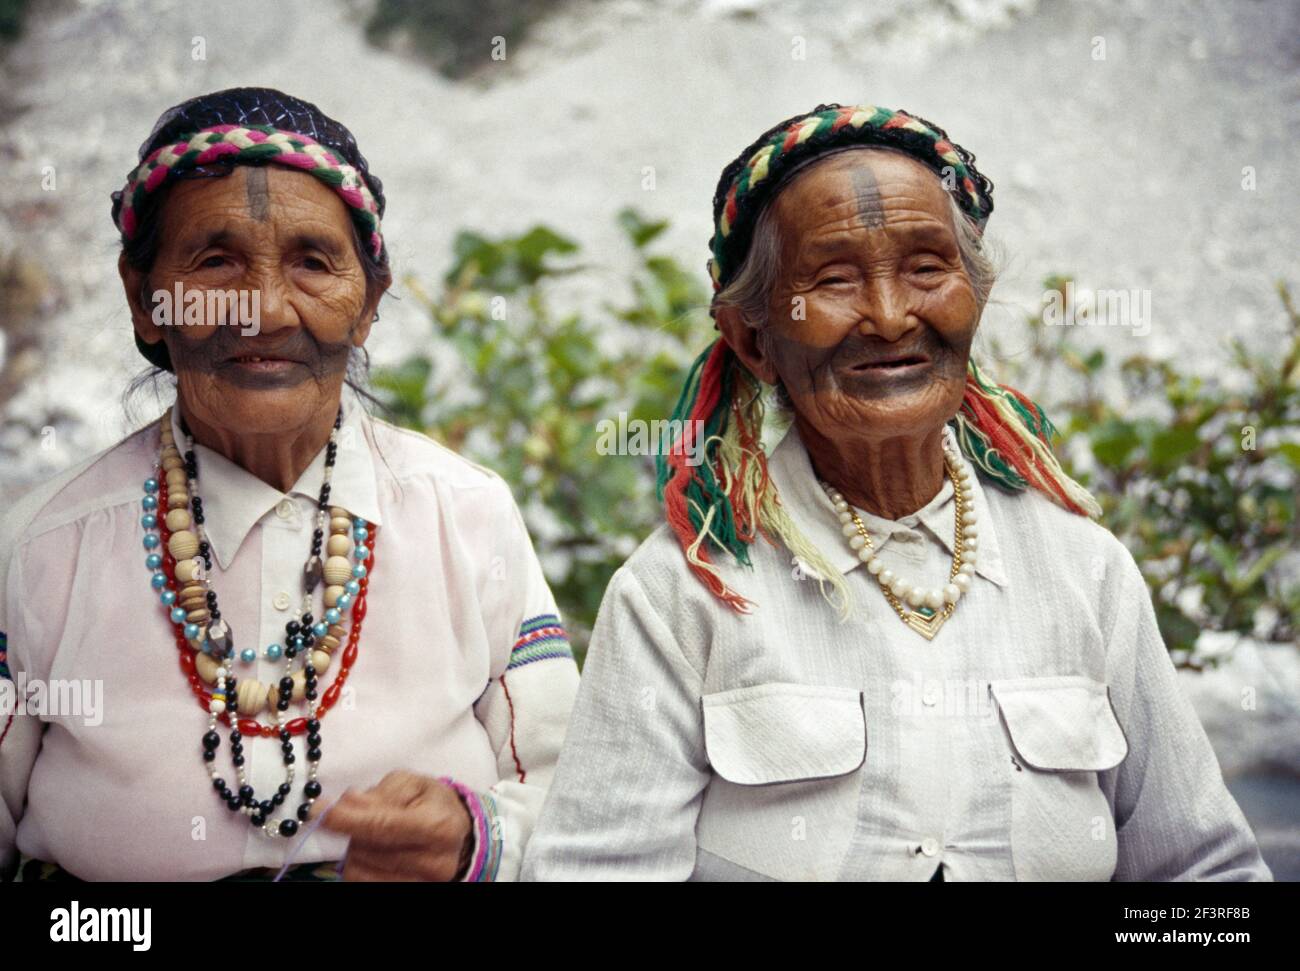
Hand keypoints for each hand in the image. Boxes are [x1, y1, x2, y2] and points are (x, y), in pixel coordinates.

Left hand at [312, 770, 474, 880]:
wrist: (460, 837)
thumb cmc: (434, 804)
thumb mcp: (413, 784)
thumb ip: (380, 793)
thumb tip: (345, 804)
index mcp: (437, 826)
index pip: (382, 826)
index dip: (346, 819)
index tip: (317, 810)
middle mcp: (432, 862)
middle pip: (366, 849)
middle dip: (354, 829)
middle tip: (365, 815)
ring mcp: (420, 885)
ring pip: (359, 870)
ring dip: (356, 849)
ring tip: (375, 835)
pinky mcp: (409, 894)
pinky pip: (363, 883)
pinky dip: (360, 866)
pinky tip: (373, 853)